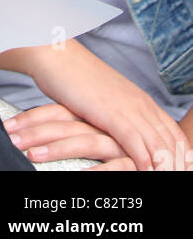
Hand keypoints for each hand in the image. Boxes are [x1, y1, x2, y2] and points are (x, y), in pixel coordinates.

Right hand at [7, 41, 192, 170]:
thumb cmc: (77, 79)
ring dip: (164, 166)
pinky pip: (135, 142)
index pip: (174, 132)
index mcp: (142, 100)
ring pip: (158, 144)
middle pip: (171, 141)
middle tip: (179, 179)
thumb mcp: (107, 99)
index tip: (183, 168)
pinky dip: (144, 160)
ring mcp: (128, 108)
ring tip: (166, 181)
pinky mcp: (111, 113)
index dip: (182, 152)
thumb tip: (127, 137)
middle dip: (177, 163)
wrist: (58, 57)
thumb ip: (122, 116)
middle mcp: (141, 103)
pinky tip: (146, 172)